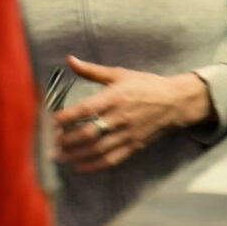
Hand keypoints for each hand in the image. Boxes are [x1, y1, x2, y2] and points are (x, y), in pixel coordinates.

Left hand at [51, 55, 214, 171]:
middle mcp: (120, 117)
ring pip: (98, 148)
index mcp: (115, 97)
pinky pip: (112, 159)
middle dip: (68, 140)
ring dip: (77, 154)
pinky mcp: (134, 146)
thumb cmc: (146, 85)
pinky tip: (80, 166)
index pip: (86, 109)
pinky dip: (95, 165)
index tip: (51, 121)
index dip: (67, 117)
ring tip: (59, 156)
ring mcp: (127, 134)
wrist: (175, 102)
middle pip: (89, 133)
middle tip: (50, 143)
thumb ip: (92, 70)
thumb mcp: (120, 73)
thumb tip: (69, 59)